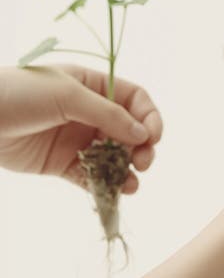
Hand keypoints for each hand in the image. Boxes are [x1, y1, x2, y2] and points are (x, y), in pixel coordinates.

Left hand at [0, 65, 162, 193]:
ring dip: (126, 170)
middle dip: (141, 148)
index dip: (149, 117)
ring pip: (113, 156)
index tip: (152, 137)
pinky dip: (105, 184)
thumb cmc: (18, 93)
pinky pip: (91, 176)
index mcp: (93, 86)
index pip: (135, 100)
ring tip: (131, 184)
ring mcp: (76, 138)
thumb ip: (108, 115)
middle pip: (129, 130)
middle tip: (144, 162)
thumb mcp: (68, 95)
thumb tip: (142, 134)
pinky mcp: (62, 163)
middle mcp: (89, 112)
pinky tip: (114, 191)